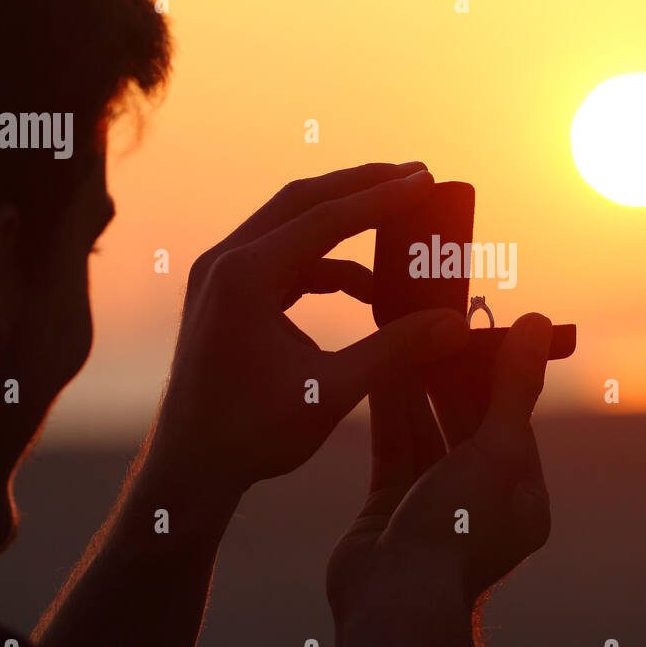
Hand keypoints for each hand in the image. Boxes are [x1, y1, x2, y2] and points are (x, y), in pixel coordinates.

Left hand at [147, 162, 470, 496]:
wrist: (189, 470)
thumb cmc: (251, 436)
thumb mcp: (330, 393)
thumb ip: (394, 351)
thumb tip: (456, 323)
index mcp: (244, 277)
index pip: (324, 217)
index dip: (381, 197)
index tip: (427, 180)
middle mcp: (225, 263)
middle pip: (304, 201)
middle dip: (364, 187)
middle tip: (418, 176)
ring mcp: (221, 276)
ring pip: (293, 226)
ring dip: (346, 224)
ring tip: (401, 225)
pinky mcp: (227, 295)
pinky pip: (284, 259)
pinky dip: (327, 264)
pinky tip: (368, 290)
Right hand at [327, 312, 553, 634]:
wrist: (396, 603)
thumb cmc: (458, 530)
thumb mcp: (496, 450)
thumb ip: (513, 387)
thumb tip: (536, 323)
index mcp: (522, 495)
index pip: (512, 417)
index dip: (496, 369)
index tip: (477, 326)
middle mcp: (481, 499)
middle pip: (467, 421)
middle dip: (451, 374)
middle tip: (433, 322)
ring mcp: (433, 504)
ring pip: (426, 430)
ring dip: (416, 385)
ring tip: (402, 334)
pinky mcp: (389, 507)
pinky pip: (393, 447)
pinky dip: (388, 411)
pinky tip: (379, 370)